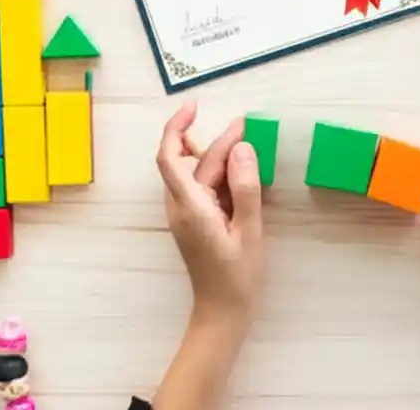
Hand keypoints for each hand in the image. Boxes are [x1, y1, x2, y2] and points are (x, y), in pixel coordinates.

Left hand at [157, 102, 264, 326]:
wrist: (222, 312)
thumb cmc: (237, 277)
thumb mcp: (249, 230)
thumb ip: (245, 187)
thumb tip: (242, 148)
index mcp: (190, 207)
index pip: (170, 157)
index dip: (176, 127)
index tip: (193, 107)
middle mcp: (180, 207)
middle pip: (192, 163)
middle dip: (217, 142)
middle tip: (247, 127)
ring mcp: (184, 215)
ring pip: (196, 174)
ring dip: (218, 157)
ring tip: (245, 145)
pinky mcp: (193, 221)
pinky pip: (201, 188)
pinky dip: (219, 175)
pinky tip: (239, 173)